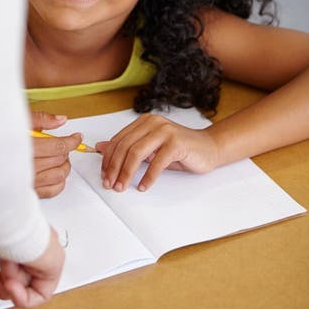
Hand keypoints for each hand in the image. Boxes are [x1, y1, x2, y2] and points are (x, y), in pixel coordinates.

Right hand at [0, 226, 64, 307]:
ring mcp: (42, 251)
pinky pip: (42, 294)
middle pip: (17, 282)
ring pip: (27, 286)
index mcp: (14, 236)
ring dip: (8, 284)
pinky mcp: (54, 261)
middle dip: (0, 285)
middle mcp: (30, 242)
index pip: (9, 267)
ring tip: (3, 265)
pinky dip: (23, 296)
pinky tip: (11, 282)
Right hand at [31, 111, 81, 198]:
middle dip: (66, 151)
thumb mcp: (18, 120)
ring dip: (64, 165)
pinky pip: (52, 190)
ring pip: (59, 176)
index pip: (58, 146)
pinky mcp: (28, 192)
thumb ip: (41, 119)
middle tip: (63, 144)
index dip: (71, 141)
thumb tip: (61, 120)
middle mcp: (25, 167)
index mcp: (24, 147)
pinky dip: (59, 182)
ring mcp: (27, 182)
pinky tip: (54, 172)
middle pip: (59, 160)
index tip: (76, 137)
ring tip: (59, 158)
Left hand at [96, 114, 220, 191]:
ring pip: (137, 152)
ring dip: (127, 172)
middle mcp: (153, 122)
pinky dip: (148, 176)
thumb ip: (127, 147)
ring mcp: (165, 131)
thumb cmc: (178, 150)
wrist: (208, 148)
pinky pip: (157, 162)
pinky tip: (143, 186)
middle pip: (125, 146)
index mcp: (143, 122)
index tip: (104, 175)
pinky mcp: (177, 143)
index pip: (119, 139)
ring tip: (122, 186)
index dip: (108, 158)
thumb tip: (100, 148)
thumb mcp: (150, 148)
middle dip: (114, 167)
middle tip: (110, 184)